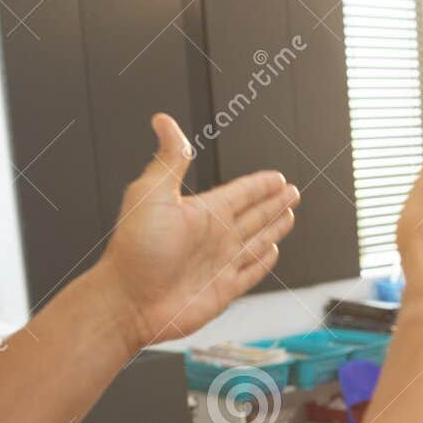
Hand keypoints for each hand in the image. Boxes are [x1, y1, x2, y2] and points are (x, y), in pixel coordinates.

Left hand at [96, 114, 299, 346]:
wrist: (130, 300)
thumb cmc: (135, 250)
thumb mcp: (151, 194)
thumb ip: (169, 159)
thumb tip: (163, 121)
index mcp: (203, 212)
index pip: (241, 193)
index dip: (261, 185)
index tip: (277, 177)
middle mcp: (214, 236)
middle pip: (254, 214)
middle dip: (274, 202)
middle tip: (292, 192)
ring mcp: (220, 264)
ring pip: (257, 240)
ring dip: (275, 227)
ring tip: (289, 215)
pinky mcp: (224, 290)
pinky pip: (251, 272)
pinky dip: (265, 262)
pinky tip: (272, 252)